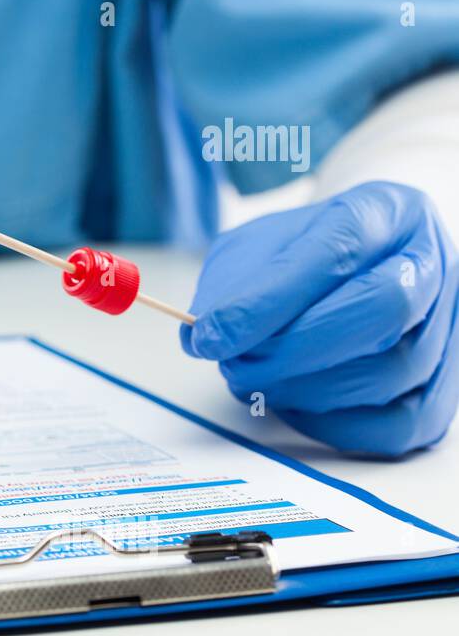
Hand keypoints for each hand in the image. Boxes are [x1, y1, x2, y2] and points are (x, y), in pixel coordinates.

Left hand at [181, 181, 458, 455]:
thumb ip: (229, 284)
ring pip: (390, 372)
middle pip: (383, 311)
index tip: (212, 335)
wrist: (366, 263)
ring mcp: (450, 328)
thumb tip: (202, 335)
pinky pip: (398, 424)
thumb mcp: (257, 247)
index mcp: (386, 212)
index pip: (335, 251)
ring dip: (305, 389)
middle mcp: (432, 264)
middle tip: (235, 364)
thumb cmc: (306, 255)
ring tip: (257, 379)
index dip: (269, 301)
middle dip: (294, 349)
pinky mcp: (444, 388)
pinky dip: (335, 423)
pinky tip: (296, 403)